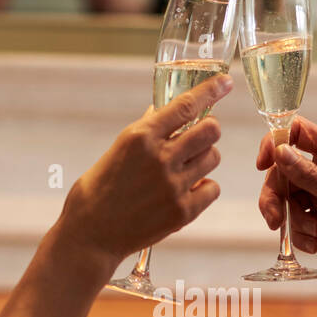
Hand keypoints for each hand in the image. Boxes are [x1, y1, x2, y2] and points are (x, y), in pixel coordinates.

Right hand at [60, 74, 232, 266]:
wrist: (91, 235)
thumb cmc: (98, 190)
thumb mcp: (117, 150)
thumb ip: (145, 130)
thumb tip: (164, 112)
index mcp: (141, 136)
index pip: (186, 106)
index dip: (210, 90)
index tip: (226, 82)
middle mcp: (160, 157)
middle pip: (211, 130)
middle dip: (209, 130)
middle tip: (199, 138)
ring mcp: (173, 185)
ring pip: (213, 158)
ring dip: (204, 159)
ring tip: (185, 169)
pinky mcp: (182, 211)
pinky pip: (212, 188)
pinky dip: (203, 188)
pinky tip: (185, 192)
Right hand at [256, 116, 316, 309]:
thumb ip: (308, 175)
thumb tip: (280, 150)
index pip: (299, 133)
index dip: (277, 142)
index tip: (263, 165)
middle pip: (284, 172)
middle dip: (276, 197)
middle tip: (274, 220)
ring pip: (287, 200)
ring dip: (291, 221)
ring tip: (310, 237)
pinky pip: (297, 221)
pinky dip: (301, 235)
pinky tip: (316, 245)